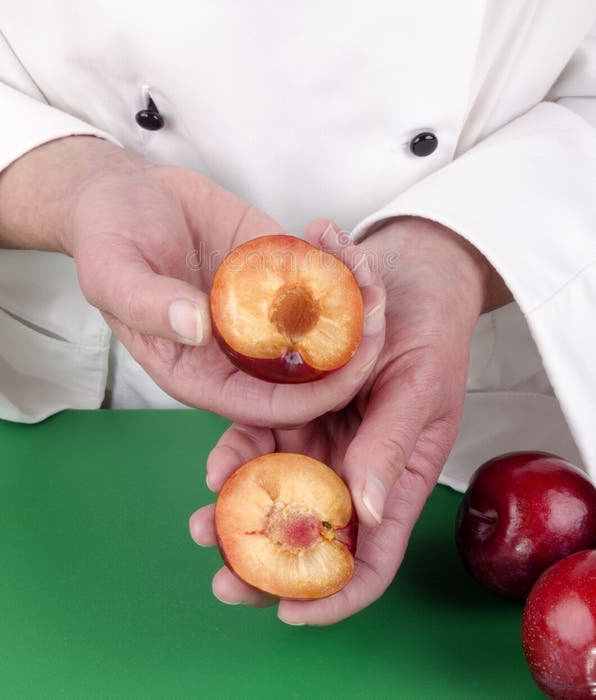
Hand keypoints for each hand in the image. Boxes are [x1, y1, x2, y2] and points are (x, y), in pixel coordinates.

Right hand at [58, 141, 385, 424]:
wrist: (125, 191)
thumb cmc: (108, 240)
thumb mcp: (112, 272)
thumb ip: (150, 304)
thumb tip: (199, 326)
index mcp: (201, 370)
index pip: (267, 405)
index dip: (311, 397)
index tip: (350, 374)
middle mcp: (240, 348)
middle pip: (308, 372)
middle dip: (351, 356)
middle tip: (381, 321)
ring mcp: (262, 308)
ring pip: (322, 324)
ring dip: (355, 308)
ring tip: (373, 278)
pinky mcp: (275, 268)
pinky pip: (316, 276)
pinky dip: (337, 264)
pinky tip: (345, 243)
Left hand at [189, 216, 511, 623]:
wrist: (407, 270)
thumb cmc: (429, 330)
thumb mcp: (420, 388)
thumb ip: (391, 448)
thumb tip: (366, 515)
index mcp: (396, 478)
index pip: (371, 558)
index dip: (333, 594)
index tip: (288, 612)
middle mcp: (353, 465)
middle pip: (310, 532)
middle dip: (264, 560)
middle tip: (222, 573)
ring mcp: (320, 435)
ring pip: (274, 489)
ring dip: (238, 512)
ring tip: (202, 521)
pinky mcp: (291, 402)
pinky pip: (257, 436)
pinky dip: (235, 455)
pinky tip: (216, 464)